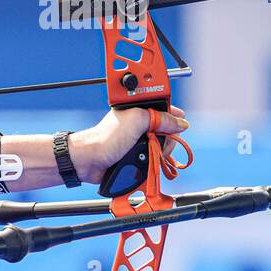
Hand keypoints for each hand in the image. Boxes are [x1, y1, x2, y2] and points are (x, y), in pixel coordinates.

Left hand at [70, 105, 189, 184]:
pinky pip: (154, 157)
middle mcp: (140, 123)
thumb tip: (181, 124)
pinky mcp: (137, 154)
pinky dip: (154, 160)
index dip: (174, 116)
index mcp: (138, 109)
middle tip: (157, 141)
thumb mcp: (136, 121)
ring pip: (163, 145)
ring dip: (160, 151)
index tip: (179, 125)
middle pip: (167, 129)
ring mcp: (139, 140)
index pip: (165, 108)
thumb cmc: (106, 139)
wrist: (89, 160)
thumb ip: (160, 118)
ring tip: (149, 153)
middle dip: (167, 137)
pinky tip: (147, 162)